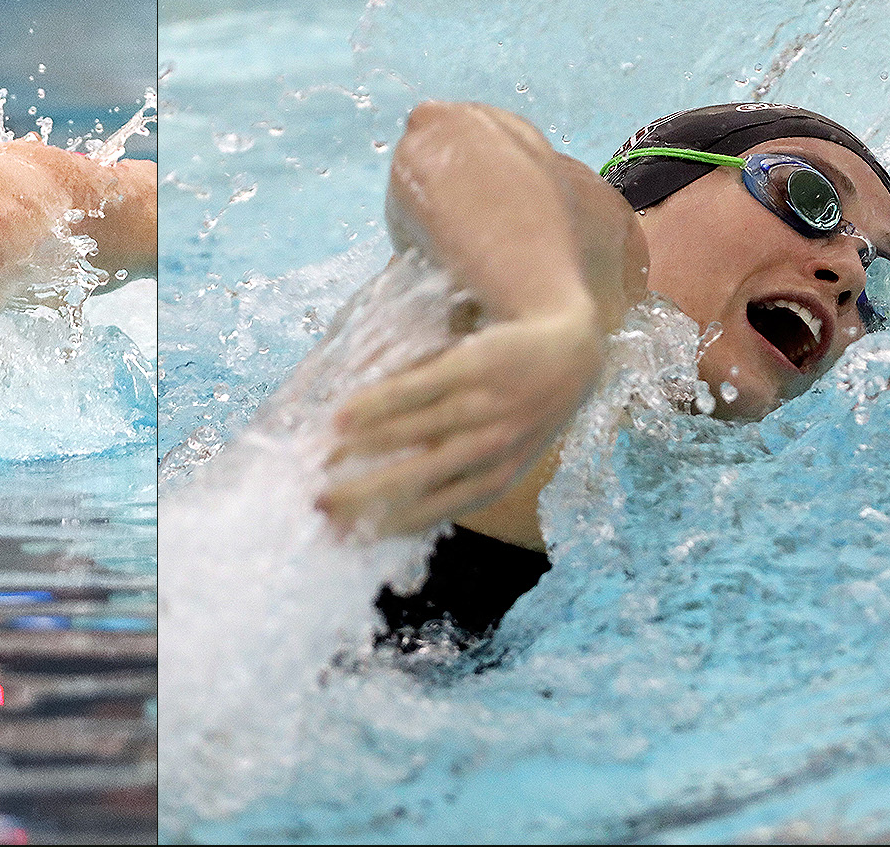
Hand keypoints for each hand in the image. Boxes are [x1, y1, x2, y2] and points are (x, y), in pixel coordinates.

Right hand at [317, 302, 603, 537]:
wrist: (570, 353)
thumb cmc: (521, 417)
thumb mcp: (502, 461)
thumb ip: (455, 484)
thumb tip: (389, 518)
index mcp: (493, 482)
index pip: (428, 512)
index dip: (381, 525)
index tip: (339, 536)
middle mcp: (489, 448)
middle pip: (412, 478)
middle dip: (361, 494)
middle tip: (319, 504)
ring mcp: (481, 406)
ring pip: (409, 432)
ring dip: (361, 446)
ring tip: (322, 458)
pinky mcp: (472, 367)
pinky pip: (413, 389)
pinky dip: (375, 404)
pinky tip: (343, 416)